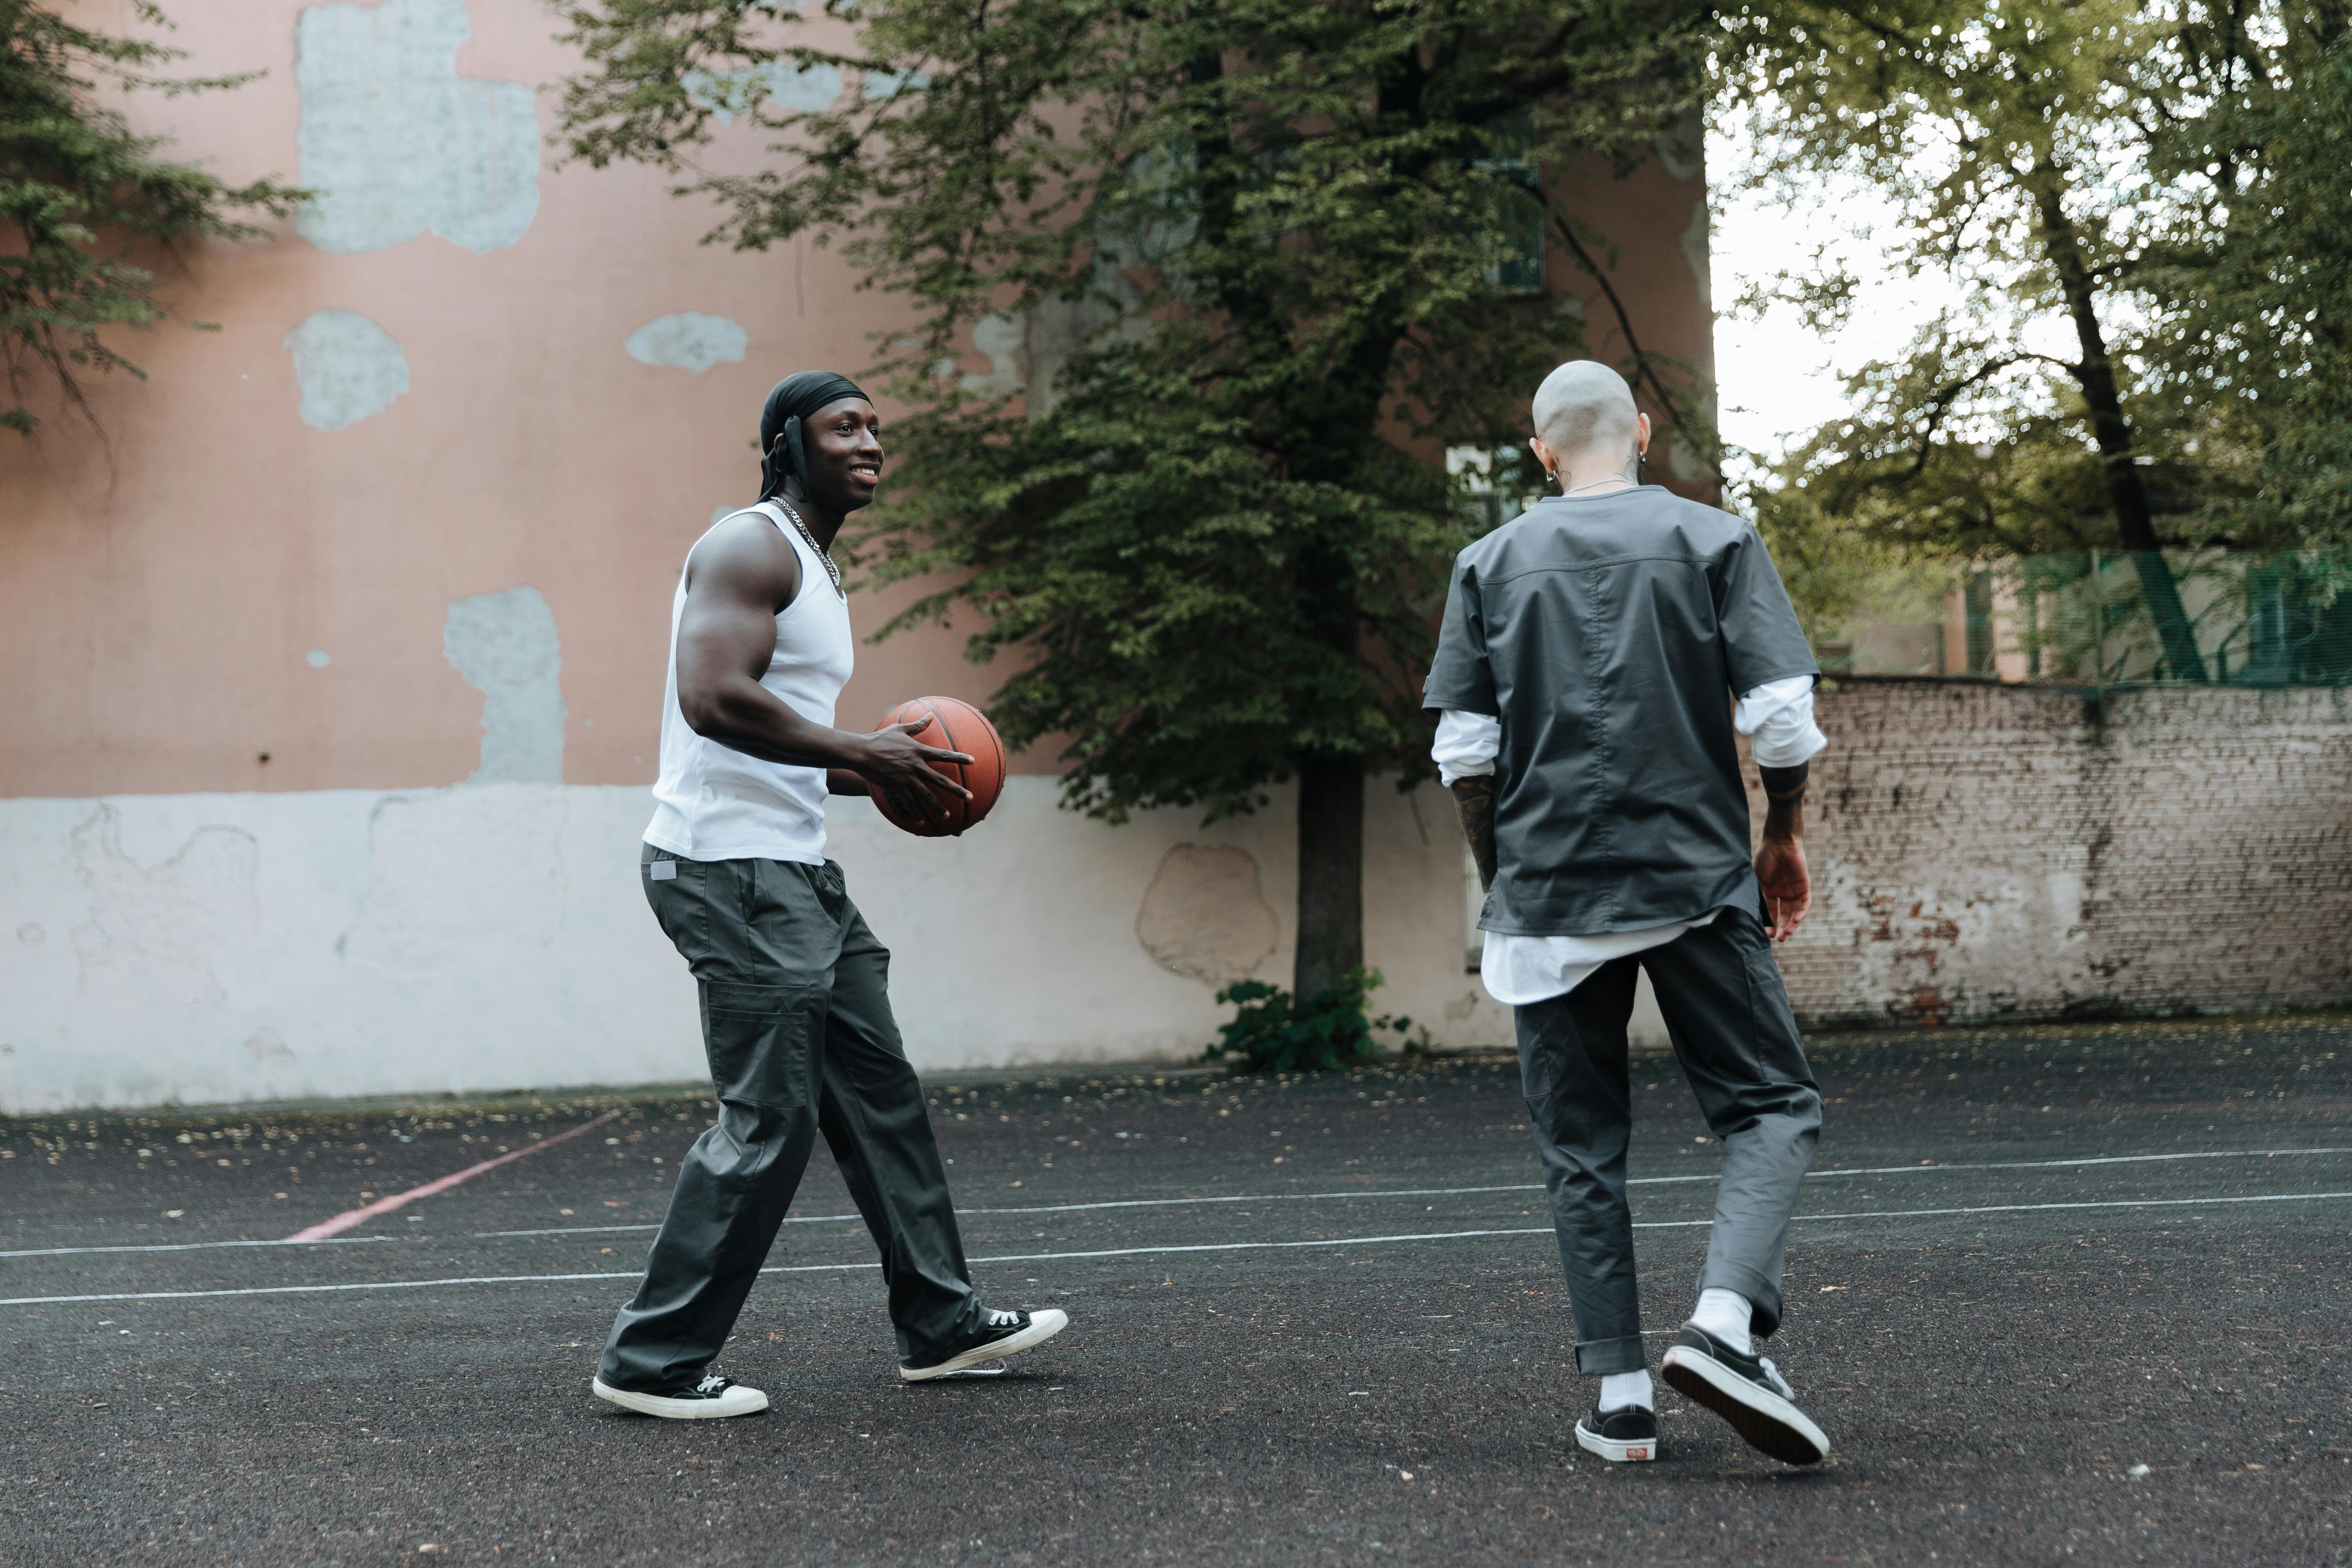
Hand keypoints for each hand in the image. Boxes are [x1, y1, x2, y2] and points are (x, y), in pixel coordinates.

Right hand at [854, 718, 972, 831]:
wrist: (862, 752)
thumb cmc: (880, 739)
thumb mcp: (899, 729)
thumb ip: (917, 725)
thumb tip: (930, 715)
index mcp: (919, 751)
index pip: (944, 755)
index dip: (960, 758)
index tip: (973, 761)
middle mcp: (917, 765)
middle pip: (941, 780)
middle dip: (957, 789)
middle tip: (970, 797)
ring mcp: (908, 777)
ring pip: (927, 795)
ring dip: (938, 806)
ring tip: (948, 816)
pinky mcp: (897, 786)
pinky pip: (909, 802)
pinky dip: (915, 812)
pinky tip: (920, 823)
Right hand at [1755, 835, 1809, 941]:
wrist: (1780, 842)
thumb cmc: (1765, 857)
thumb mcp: (1757, 879)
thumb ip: (1757, 895)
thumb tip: (1753, 914)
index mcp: (1769, 891)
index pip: (1771, 912)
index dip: (1770, 924)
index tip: (1768, 935)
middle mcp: (1782, 892)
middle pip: (1784, 915)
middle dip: (1782, 928)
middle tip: (1779, 940)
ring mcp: (1793, 890)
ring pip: (1794, 912)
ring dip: (1791, 924)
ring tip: (1787, 934)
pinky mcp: (1804, 886)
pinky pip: (1805, 903)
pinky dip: (1801, 912)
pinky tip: (1796, 920)